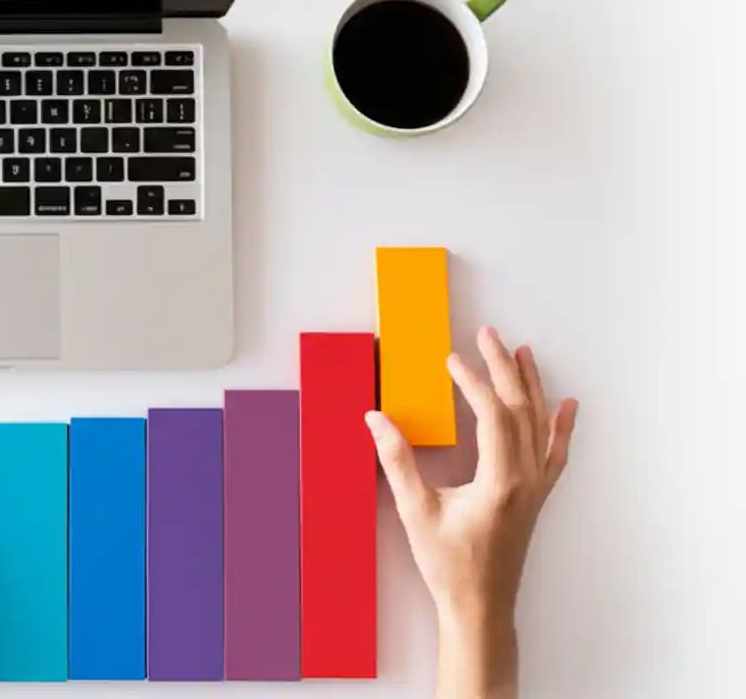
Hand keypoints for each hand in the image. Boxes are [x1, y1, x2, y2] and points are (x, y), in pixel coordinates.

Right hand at [365, 327, 577, 698]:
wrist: (480, 606)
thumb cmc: (449, 565)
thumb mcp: (416, 512)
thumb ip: (397, 462)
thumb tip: (376, 420)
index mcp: (499, 481)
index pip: (491, 415)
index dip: (472, 381)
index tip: (452, 359)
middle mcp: (525, 479)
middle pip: (520, 409)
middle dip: (503, 368)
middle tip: (488, 336)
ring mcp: (535, 488)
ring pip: (540, 425)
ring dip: (531, 386)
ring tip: (522, 353)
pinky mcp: (536, 497)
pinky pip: (555, 453)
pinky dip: (561, 427)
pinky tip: (566, 405)